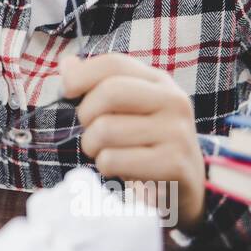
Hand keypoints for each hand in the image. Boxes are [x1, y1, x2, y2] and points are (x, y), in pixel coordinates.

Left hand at [60, 53, 205, 231]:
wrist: (184, 186)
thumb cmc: (145, 142)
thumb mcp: (128, 109)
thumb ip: (98, 84)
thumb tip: (67, 64)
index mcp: (160, 82)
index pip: (114, 64)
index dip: (81, 74)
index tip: (66, 91)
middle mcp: (173, 101)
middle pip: (109, 92)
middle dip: (86, 114)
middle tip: (92, 131)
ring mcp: (176, 132)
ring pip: (105, 129)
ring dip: (93, 146)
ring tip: (107, 152)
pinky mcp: (173, 164)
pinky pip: (113, 159)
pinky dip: (105, 166)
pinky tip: (120, 169)